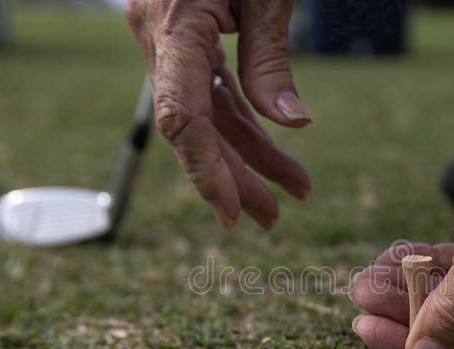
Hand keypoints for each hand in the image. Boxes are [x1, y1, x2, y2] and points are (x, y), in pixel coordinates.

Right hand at [126, 0, 310, 229]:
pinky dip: (241, 121)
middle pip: (193, 128)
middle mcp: (159, 39)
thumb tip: (294, 124)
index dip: (204, 172)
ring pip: (205, 114)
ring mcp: (167, 39)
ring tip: (290, 187)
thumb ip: (270, 59)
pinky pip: (209, 90)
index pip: (181, 118)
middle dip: (235, 177)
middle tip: (274, 217)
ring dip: (246, 154)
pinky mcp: (183, 36)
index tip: (232, 213)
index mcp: (174, 27)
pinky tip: (269, 151)